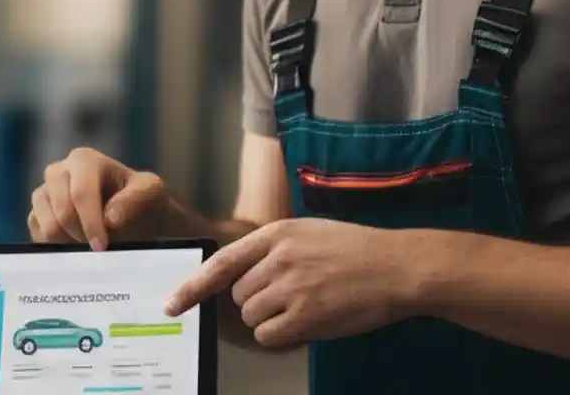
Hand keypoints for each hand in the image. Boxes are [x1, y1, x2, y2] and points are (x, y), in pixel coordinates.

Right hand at [28, 148, 172, 249]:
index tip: (103, 245)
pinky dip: (57, 245)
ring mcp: (44, 193)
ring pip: (46, 224)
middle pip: (61, 211)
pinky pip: (37, 233)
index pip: (81, 193)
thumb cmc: (142, 200)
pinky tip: (76, 243)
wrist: (136, 216)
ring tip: (90, 241)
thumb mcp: (151, 193)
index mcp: (84, 160)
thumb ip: (136, 199)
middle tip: (101, 244)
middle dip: (82, 233)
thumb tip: (110, 217)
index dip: (91, 222)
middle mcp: (58, 172)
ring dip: (70, 241)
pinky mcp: (36, 214)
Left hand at [164, 218, 415, 347]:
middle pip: (237, 295)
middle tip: (288, 297)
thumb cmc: (356, 250)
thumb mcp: (308, 233)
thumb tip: (242, 278)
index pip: (220, 262)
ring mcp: (290, 288)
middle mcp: (277, 259)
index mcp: (275, 235)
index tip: (171, 304)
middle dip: (255, 302)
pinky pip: (269, 336)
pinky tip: (305, 323)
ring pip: (251, 317)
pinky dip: (281, 336)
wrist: (398, 267)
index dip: (192, 287)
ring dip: (269, 319)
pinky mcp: (306, 316)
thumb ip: (273, 250)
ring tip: (303, 307)